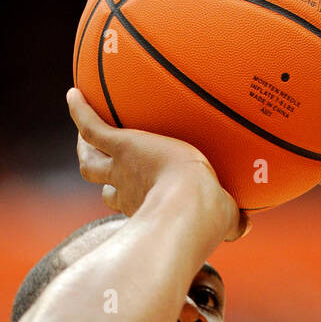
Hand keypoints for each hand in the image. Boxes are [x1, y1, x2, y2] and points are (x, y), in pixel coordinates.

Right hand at [67, 87, 248, 241]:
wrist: (191, 205)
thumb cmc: (209, 218)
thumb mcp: (226, 219)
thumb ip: (234, 221)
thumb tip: (246, 227)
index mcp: (149, 208)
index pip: (133, 204)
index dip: (129, 199)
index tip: (133, 195)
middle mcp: (129, 192)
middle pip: (105, 186)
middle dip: (103, 177)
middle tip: (99, 162)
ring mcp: (122, 169)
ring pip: (91, 161)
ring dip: (85, 148)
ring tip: (83, 134)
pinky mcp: (122, 146)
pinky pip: (92, 127)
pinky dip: (81, 112)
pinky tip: (74, 94)